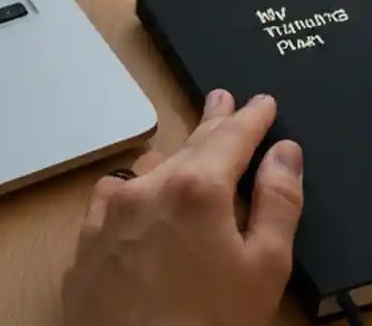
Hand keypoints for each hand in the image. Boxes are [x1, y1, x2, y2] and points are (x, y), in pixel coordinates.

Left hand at [62, 91, 303, 325]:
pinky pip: (114, 198)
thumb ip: (279, 203)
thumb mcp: (266, 269)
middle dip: (213, 123)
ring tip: (189, 153)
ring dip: (172, 158)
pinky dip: (134, 190)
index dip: (252, 118)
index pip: (232, 136)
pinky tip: (140, 196)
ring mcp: (110, 214)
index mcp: (198, 189)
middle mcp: (148, 188)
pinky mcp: (87, 242)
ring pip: (148, 168)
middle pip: (189, 144)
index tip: (263, 103)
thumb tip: (284, 154)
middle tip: (224, 101)